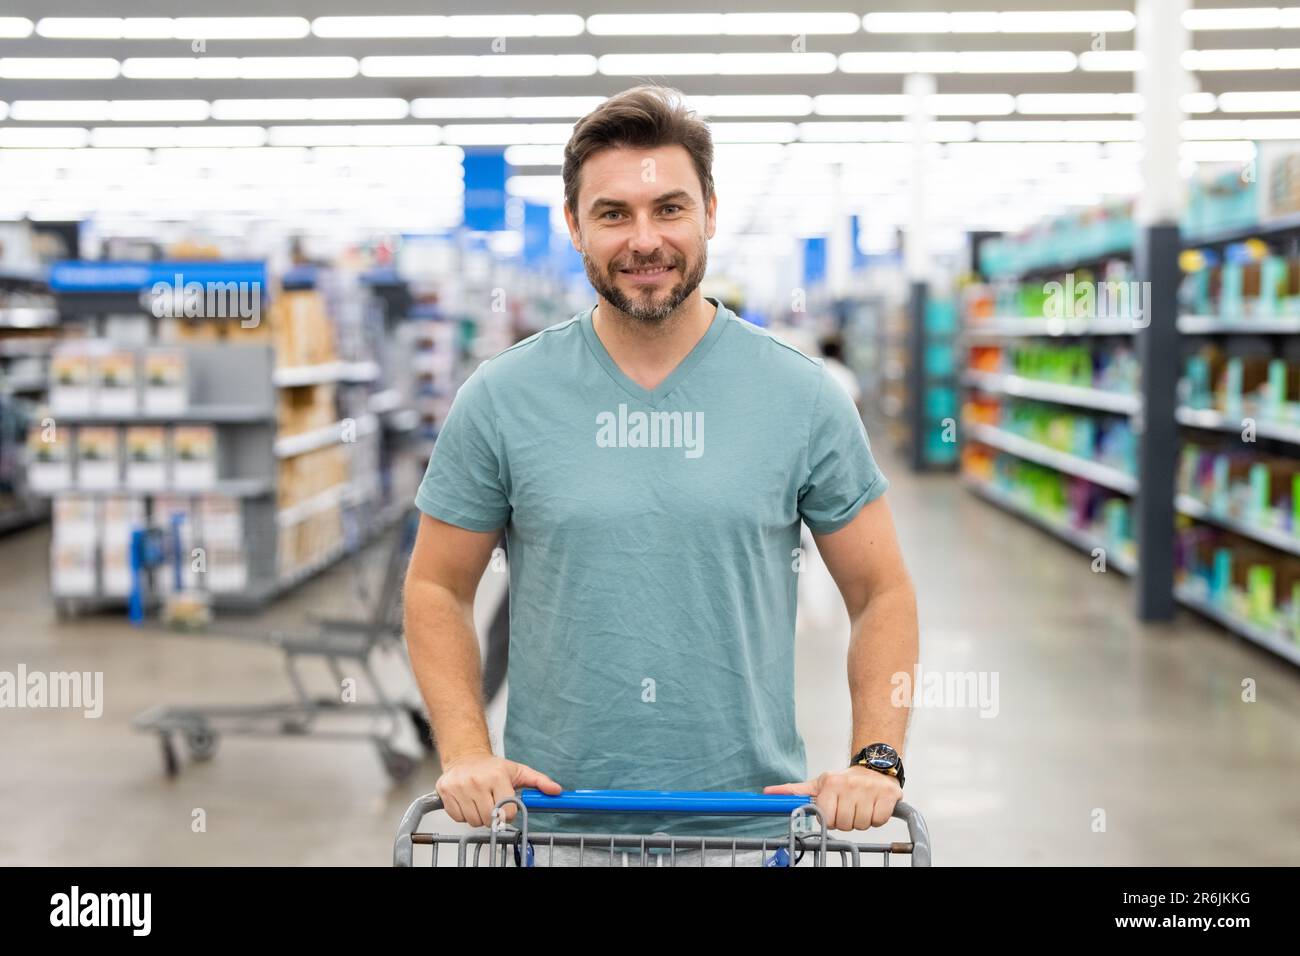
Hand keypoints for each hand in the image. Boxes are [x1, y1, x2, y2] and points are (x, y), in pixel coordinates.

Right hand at [435, 752, 561, 827]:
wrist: (466, 756)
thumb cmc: (492, 767)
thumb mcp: (518, 771)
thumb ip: (539, 782)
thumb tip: (556, 790)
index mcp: (497, 776)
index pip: (506, 812)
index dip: (508, 813)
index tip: (505, 805)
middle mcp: (476, 781)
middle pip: (488, 818)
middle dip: (492, 815)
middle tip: (491, 802)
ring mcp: (459, 786)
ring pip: (472, 820)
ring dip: (478, 815)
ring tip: (480, 800)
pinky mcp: (445, 791)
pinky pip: (457, 817)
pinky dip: (463, 813)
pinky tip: (468, 800)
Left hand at [764, 765, 901, 830]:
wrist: (873, 766)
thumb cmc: (843, 780)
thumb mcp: (818, 784)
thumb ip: (794, 792)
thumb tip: (767, 793)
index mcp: (831, 783)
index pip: (827, 818)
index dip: (831, 818)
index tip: (834, 808)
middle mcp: (850, 785)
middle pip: (845, 824)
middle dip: (847, 820)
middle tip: (849, 807)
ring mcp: (871, 789)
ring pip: (863, 824)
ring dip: (862, 819)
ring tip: (861, 805)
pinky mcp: (889, 794)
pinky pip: (880, 820)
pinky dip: (878, 818)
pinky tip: (874, 805)